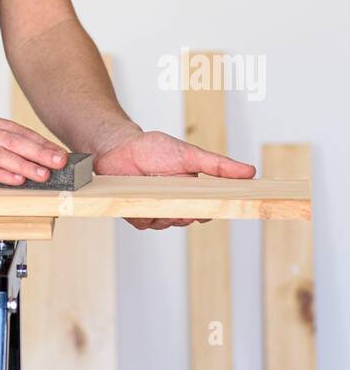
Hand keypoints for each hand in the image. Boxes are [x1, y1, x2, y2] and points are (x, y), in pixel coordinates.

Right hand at [0, 111, 69, 184]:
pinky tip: (15, 179)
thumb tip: (20, 154)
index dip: (41, 142)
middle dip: (40, 151)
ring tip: (43, 174)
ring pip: (0, 154)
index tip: (60, 152)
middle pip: (14, 140)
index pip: (18, 131)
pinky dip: (0, 174)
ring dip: (24, 164)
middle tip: (61, 161)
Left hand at [93, 127, 256, 230]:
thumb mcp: (190, 154)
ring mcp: (156, 211)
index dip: (211, 209)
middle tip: (180, 196)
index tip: (215, 206)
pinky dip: (143, 212)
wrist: (120, 146)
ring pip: (166, 223)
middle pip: (187, 219)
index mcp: (192, 192)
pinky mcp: (137, 215)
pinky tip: (139, 196)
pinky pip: (144, 223)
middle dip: (184, 210)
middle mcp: (176, 205)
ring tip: (155, 187)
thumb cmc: (155, 148)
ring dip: (162, 209)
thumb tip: (250, 171)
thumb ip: (218, 166)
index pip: (209, 209)